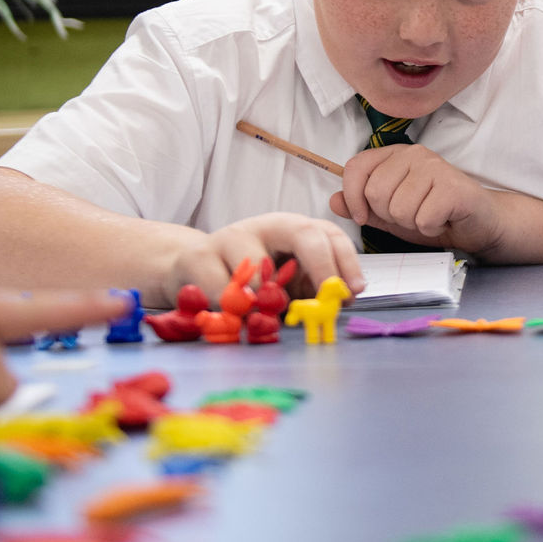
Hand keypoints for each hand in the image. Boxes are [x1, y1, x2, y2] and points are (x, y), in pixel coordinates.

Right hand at [175, 213, 363, 304]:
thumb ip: (309, 287)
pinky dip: (230, 310)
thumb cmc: (247, 279)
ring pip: (259, 273)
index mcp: (292, 228)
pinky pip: (221, 290)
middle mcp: (266, 226)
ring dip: (264, 302)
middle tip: (325, 301)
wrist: (189, 268)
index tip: (353, 291)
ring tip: (260, 315)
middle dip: (323, 268)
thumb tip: (339, 301)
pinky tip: (228, 314)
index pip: (329, 235)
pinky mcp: (199, 255)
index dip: (346, 261)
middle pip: (306, 234)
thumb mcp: (284, 282)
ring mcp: (231, 236)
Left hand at [332, 144, 503, 253]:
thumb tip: (334, 200)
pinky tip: (443, 220)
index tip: (364, 216)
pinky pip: (423, 218)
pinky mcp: (453, 187)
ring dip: (413, 223)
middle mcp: (415, 154)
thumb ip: (363, 207)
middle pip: (376, 192)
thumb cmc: (435, 215)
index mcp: (395, 155)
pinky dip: (431, 228)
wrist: (479, 223)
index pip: (356, 167)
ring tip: (429, 216)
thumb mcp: (390, 214)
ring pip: (399, 208)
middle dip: (390, 215)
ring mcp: (435, 167)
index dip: (353, 197)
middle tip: (412, 214)